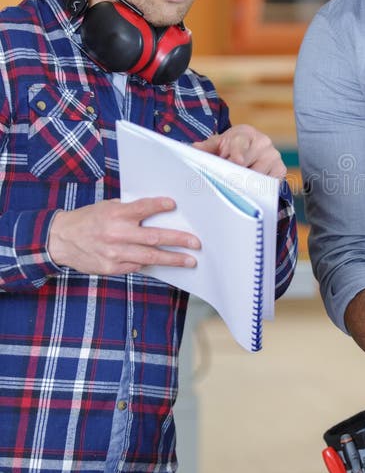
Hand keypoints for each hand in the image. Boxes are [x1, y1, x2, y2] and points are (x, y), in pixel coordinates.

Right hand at [48, 197, 200, 275]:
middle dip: (178, 240)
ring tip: (189, 260)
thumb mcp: (106, 208)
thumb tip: (157, 213)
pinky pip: (137, 266)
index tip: (174, 205)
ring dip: (172, 259)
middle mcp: (116, 234)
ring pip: (150, 257)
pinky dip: (150, 264)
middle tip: (195, 243)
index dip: (158, 206)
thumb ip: (129, 211)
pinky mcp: (112, 268)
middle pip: (153, 237)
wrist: (61, 241)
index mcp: (115, 215)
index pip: (141, 208)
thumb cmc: (88, 220)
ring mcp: (115, 253)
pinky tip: (163, 263)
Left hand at [194, 124, 286, 178]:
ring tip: (238, 182)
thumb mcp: (219, 143)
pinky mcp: (280, 169)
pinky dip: (258, 189)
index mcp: (246, 133)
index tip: (237, 161)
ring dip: (246, 184)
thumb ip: (207, 146)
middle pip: (248, 165)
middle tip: (226, 181)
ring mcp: (274, 156)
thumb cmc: (233, 145)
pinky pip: (268, 185)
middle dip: (235, 175)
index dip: (238, 152)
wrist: (252, 145)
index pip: (241, 143)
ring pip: (258, 177)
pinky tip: (251, 187)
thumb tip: (194, 148)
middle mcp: (263, 142)